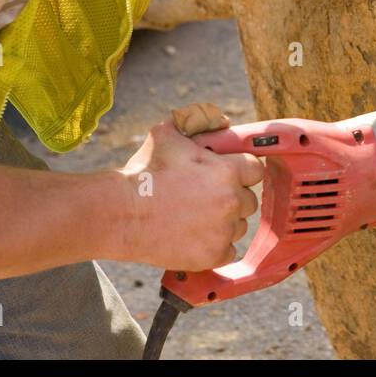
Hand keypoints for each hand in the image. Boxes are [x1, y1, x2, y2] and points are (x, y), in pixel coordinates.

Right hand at [117, 107, 265, 270]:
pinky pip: (229, 250)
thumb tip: (222, 122)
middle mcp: (231, 201)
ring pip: (239, 226)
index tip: (228, 175)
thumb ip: (196, 121)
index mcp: (227, 171)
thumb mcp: (167, 134)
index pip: (256, 170)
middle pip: (249, 200)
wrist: (119, 214)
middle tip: (206, 198)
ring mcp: (223, 231)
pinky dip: (215, 245)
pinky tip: (195, 236)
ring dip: (224, 222)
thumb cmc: (142, 172)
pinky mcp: (213, 255)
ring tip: (196, 218)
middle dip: (232, 197)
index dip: (243, 171)